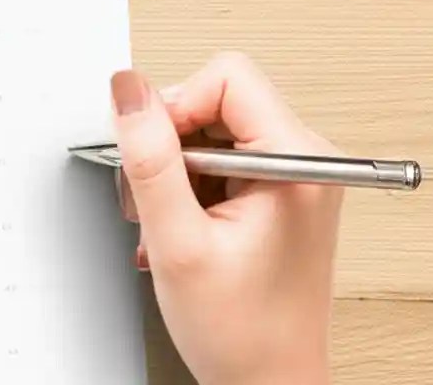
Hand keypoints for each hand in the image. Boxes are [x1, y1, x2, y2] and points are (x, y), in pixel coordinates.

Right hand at [110, 53, 342, 384]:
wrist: (267, 384)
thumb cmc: (242, 332)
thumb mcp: (178, 242)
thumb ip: (150, 160)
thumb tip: (128, 89)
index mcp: (298, 162)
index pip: (227, 77)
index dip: (174, 109)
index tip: (154, 159)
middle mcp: (304, 160)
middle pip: (214, 100)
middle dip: (168, 147)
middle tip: (157, 202)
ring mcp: (289, 176)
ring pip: (207, 130)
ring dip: (171, 173)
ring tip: (167, 223)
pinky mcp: (272, 192)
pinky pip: (214, 159)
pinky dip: (184, 189)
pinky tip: (179, 227)